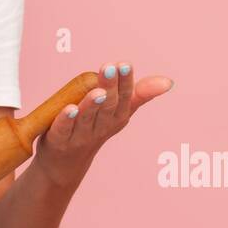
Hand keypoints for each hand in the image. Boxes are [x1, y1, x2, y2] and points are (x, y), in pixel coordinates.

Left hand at [35, 62, 173, 190]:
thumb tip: (168, 82)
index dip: (124, 81)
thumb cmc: (93, 129)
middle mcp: (101, 127)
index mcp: (117, 117)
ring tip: (97, 91)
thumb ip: (139, 94)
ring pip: (87, 118)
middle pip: (107, 106)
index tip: (124, 64)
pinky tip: (68, 109)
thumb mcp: (118, 113)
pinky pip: (63, 130)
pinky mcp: (59, 141)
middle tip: (108, 68)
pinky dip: (66, 120)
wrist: (65, 163)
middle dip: (109, 87)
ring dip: (91, 104)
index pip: (124, 97)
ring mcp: (80, 136)